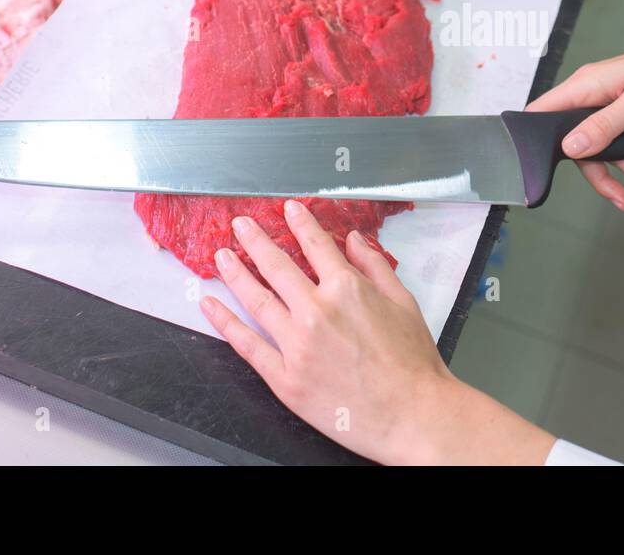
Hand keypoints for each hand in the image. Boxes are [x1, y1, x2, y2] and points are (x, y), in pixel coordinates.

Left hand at [201, 201, 554, 463]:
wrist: (411, 414)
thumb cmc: (412, 363)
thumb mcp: (404, 302)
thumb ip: (375, 266)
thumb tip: (354, 241)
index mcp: (347, 290)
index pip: (316, 246)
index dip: (300, 224)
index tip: (287, 210)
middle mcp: (317, 311)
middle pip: (276, 266)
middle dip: (255, 241)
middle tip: (240, 225)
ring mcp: (297, 345)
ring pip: (256, 300)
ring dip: (235, 273)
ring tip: (222, 256)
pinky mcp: (285, 378)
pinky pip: (247, 345)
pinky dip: (225, 323)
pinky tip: (211, 306)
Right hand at [528, 38, 623, 209]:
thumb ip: (605, 125)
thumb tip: (571, 147)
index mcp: (587, 84)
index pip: (543, 112)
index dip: (537, 141)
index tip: (544, 171)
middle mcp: (593, 97)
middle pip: (579, 146)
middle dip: (608, 172)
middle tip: (623, 197)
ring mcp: (609, 110)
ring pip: (609, 152)